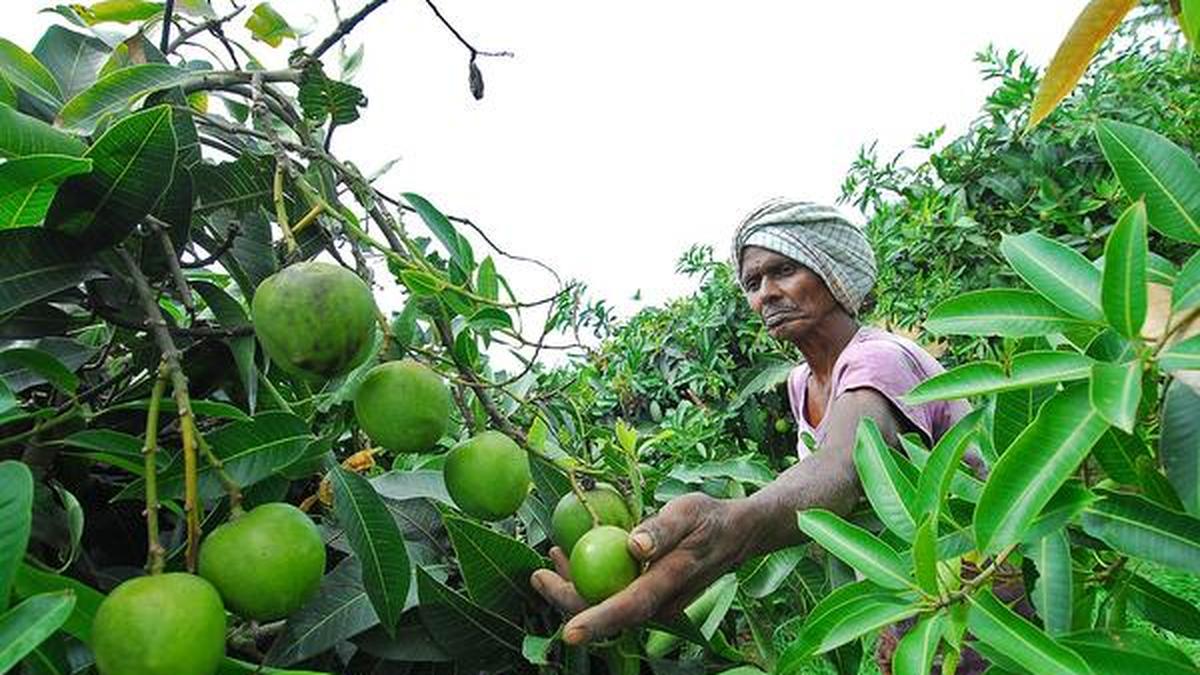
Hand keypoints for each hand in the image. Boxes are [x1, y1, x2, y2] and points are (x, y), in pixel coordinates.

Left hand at [529, 493, 752, 644]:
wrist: (738, 533)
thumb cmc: (710, 519)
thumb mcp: (688, 512)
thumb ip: (662, 528)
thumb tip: (634, 544)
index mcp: (669, 583)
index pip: (628, 608)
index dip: (597, 621)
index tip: (568, 632)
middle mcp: (660, 602)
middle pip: (608, 612)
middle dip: (567, 599)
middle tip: (537, 575)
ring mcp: (655, 601)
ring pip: (608, 602)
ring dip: (574, 586)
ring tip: (551, 557)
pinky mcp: (651, 594)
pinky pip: (615, 592)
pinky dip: (590, 577)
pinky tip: (572, 555)